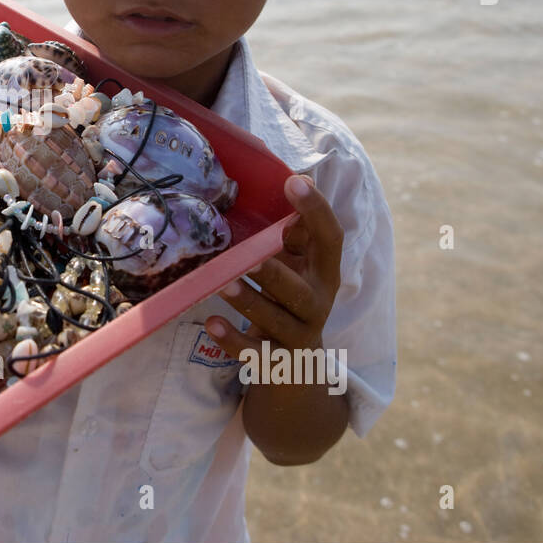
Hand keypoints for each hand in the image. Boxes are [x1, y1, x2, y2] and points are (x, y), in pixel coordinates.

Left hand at [204, 174, 343, 354]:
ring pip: (275, 320)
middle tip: (251, 257)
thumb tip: (281, 173)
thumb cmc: (290, 299)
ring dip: (249, 302)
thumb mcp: (296, 265)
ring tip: (222, 284)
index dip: (317, 211)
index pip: (331, 239)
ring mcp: (297, 335)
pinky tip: (212, 323)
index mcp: (324, 272)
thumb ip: (290, 231)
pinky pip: (254, 352)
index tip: (295, 182)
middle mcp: (317, 304)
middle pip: (300, 290)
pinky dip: (233, 339)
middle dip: (276, 273)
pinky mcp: (275, 362)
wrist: (296, 369)